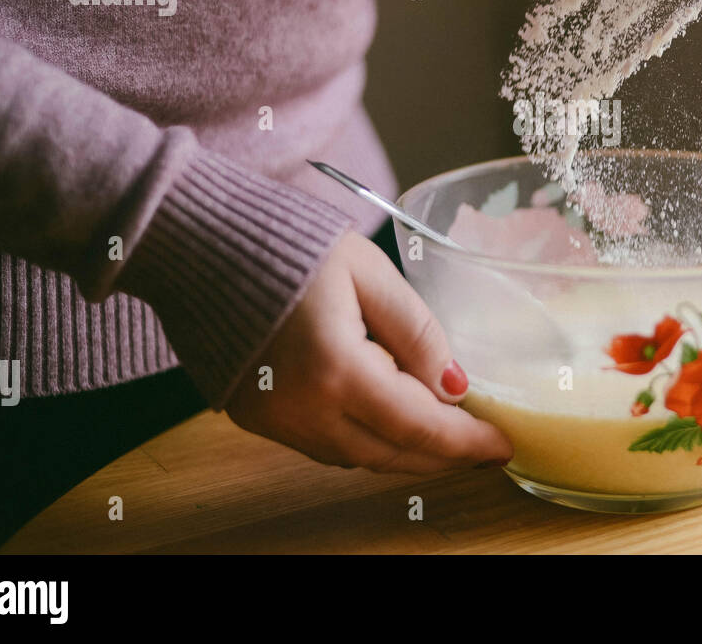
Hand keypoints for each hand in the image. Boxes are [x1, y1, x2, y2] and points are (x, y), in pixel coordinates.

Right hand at [225, 231, 512, 472]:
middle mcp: (302, 410)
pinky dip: (366, 441)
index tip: (503, 445)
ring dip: (406, 451)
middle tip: (484, 446)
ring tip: (446, 434)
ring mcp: (275, 420)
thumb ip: (417, 331)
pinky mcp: (256, 418)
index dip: (466, 442)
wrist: (199, 242)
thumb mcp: (369, 272)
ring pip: (358, 458)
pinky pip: (325, 446)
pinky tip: (390, 421)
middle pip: (392, 454)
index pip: (418, 426)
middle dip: (444, 456)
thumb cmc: (286, 244)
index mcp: (336, 370)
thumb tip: (456, 385)